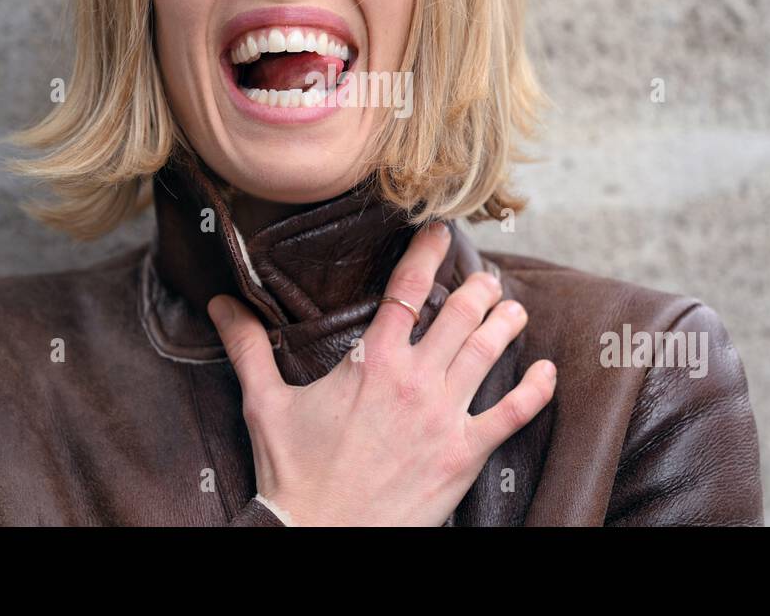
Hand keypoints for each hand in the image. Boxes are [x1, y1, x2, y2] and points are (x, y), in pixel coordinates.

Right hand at [206, 221, 556, 525]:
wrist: (318, 536)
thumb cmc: (292, 473)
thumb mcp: (265, 403)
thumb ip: (247, 348)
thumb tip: (221, 305)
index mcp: (371, 361)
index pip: (406, 291)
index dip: (427, 254)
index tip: (442, 232)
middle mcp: (413, 379)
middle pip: (460, 315)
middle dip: (480, 290)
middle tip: (488, 280)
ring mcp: (443, 416)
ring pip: (488, 353)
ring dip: (507, 324)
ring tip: (515, 309)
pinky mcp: (463, 454)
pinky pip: (512, 415)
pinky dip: (536, 392)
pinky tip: (549, 373)